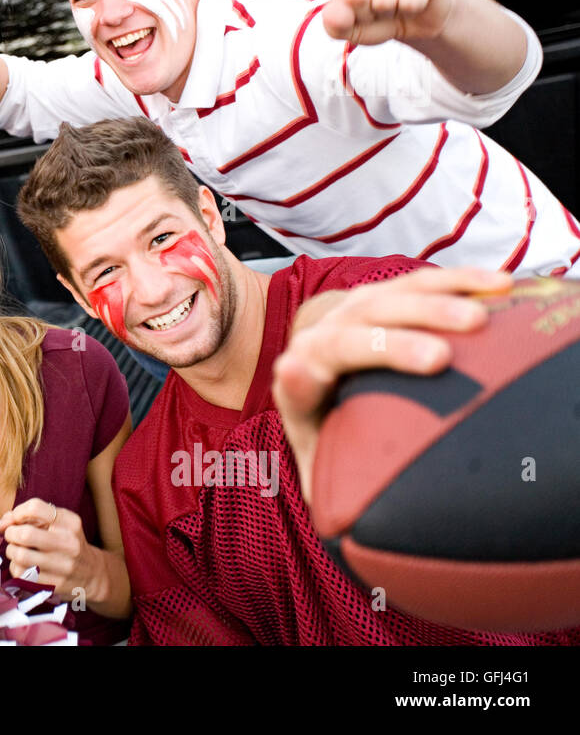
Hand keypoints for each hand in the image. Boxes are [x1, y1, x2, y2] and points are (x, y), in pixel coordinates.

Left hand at [0, 498, 101, 601]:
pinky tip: (24, 566)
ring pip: (20, 556)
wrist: (92, 574)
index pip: (34, 507)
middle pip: (24, 534)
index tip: (15, 520)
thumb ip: (26, 518)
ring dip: (12, 552)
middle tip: (13, 536)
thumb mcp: (56, 524)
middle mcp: (68, 543)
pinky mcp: (55, 585)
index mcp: (69, 522)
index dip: (17, 513)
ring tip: (18, 551)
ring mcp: (63, 566)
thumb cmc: (66, 543)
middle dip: (11, 534)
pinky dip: (17, 569)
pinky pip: (22, 575)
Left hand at [271, 266, 510, 505]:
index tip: (298, 372)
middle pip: (349, 334)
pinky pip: (418, 283)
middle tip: (440, 358)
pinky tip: (496, 286)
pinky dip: (457, 282)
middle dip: (392, 343)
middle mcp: (319, 339)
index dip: (297, 378)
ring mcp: (348, 312)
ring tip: (478, 318)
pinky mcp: (380, 295)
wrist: (330, 378)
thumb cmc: (334, 431)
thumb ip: (328, 477)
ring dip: (432, 304)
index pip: (296, 382)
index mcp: (298, 382)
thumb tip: (343, 511)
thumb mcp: (324, 461)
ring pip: (385, 299)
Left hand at [291, 0, 453, 45]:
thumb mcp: (349, 31)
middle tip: (373, 9)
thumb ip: (335, 26)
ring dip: (387, 12)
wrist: (416, 19)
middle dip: (365, 13)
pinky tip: (413, 0)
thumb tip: (334, 12)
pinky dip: (410, 11)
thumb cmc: (374, 19)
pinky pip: (411, 0)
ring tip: (392, 4)